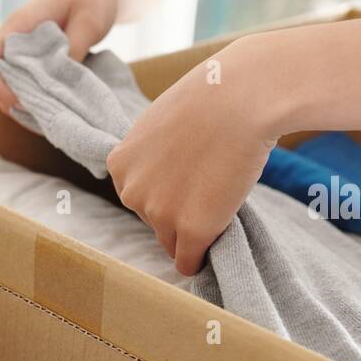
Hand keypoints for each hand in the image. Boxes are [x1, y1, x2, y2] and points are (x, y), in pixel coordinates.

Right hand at [0, 0, 119, 113]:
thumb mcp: (90, 21)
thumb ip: (73, 52)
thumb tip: (59, 85)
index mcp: (20, 25)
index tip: (21, 101)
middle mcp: (16, 38)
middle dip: (12, 99)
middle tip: (43, 113)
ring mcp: (24, 47)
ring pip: (9, 81)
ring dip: (25, 98)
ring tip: (51, 112)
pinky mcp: (36, 55)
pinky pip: (26, 79)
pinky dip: (36, 93)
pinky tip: (56, 102)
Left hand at [107, 37, 278, 275]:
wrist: (241, 97)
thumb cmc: (210, 99)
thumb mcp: (161, 123)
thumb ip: (152, 156)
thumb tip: (164, 181)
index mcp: (119, 165)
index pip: (139, 197)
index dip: (168, 191)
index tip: (190, 177)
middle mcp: (132, 193)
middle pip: (153, 222)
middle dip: (178, 211)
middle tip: (210, 185)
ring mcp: (160, 214)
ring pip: (172, 242)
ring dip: (193, 230)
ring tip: (220, 198)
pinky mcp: (192, 230)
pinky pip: (188, 263)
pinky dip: (200, 259)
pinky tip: (214, 245)